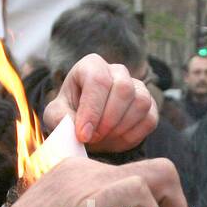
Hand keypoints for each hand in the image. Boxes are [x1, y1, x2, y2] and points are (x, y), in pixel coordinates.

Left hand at [43, 54, 157, 151]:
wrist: (89, 127)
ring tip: (103, 138)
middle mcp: (118, 71)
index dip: (92, 110)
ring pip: (140, 103)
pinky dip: (132, 135)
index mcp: (92, 66)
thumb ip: (60, 118)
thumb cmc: (70, 115)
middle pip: (123, 89)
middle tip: (93, 138)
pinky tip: (115, 139)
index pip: (98, 80)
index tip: (83, 135)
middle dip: (108, 120)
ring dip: (120, 128)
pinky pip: (149, 119)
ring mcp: (137, 87)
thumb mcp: (56, 115)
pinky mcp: (150, 105)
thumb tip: (77, 128)